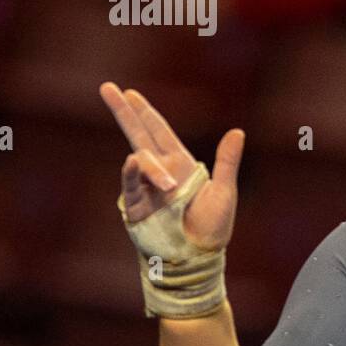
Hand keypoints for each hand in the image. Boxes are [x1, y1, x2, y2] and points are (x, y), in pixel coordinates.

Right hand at [100, 82, 244, 250]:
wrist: (198, 258)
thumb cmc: (214, 227)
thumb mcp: (224, 191)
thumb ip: (227, 161)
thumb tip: (238, 132)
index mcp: (180, 164)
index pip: (158, 131)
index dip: (145, 112)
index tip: (130, 92)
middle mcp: (160, 172)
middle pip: (138, 134)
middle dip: (124, 112)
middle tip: (107, 87)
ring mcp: (146, 188)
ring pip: (139, 161)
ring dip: (150, 165)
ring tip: (170, 186)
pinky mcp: (136, 208)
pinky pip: (131, 186)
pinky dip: (132, 174)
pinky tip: (132, 162)